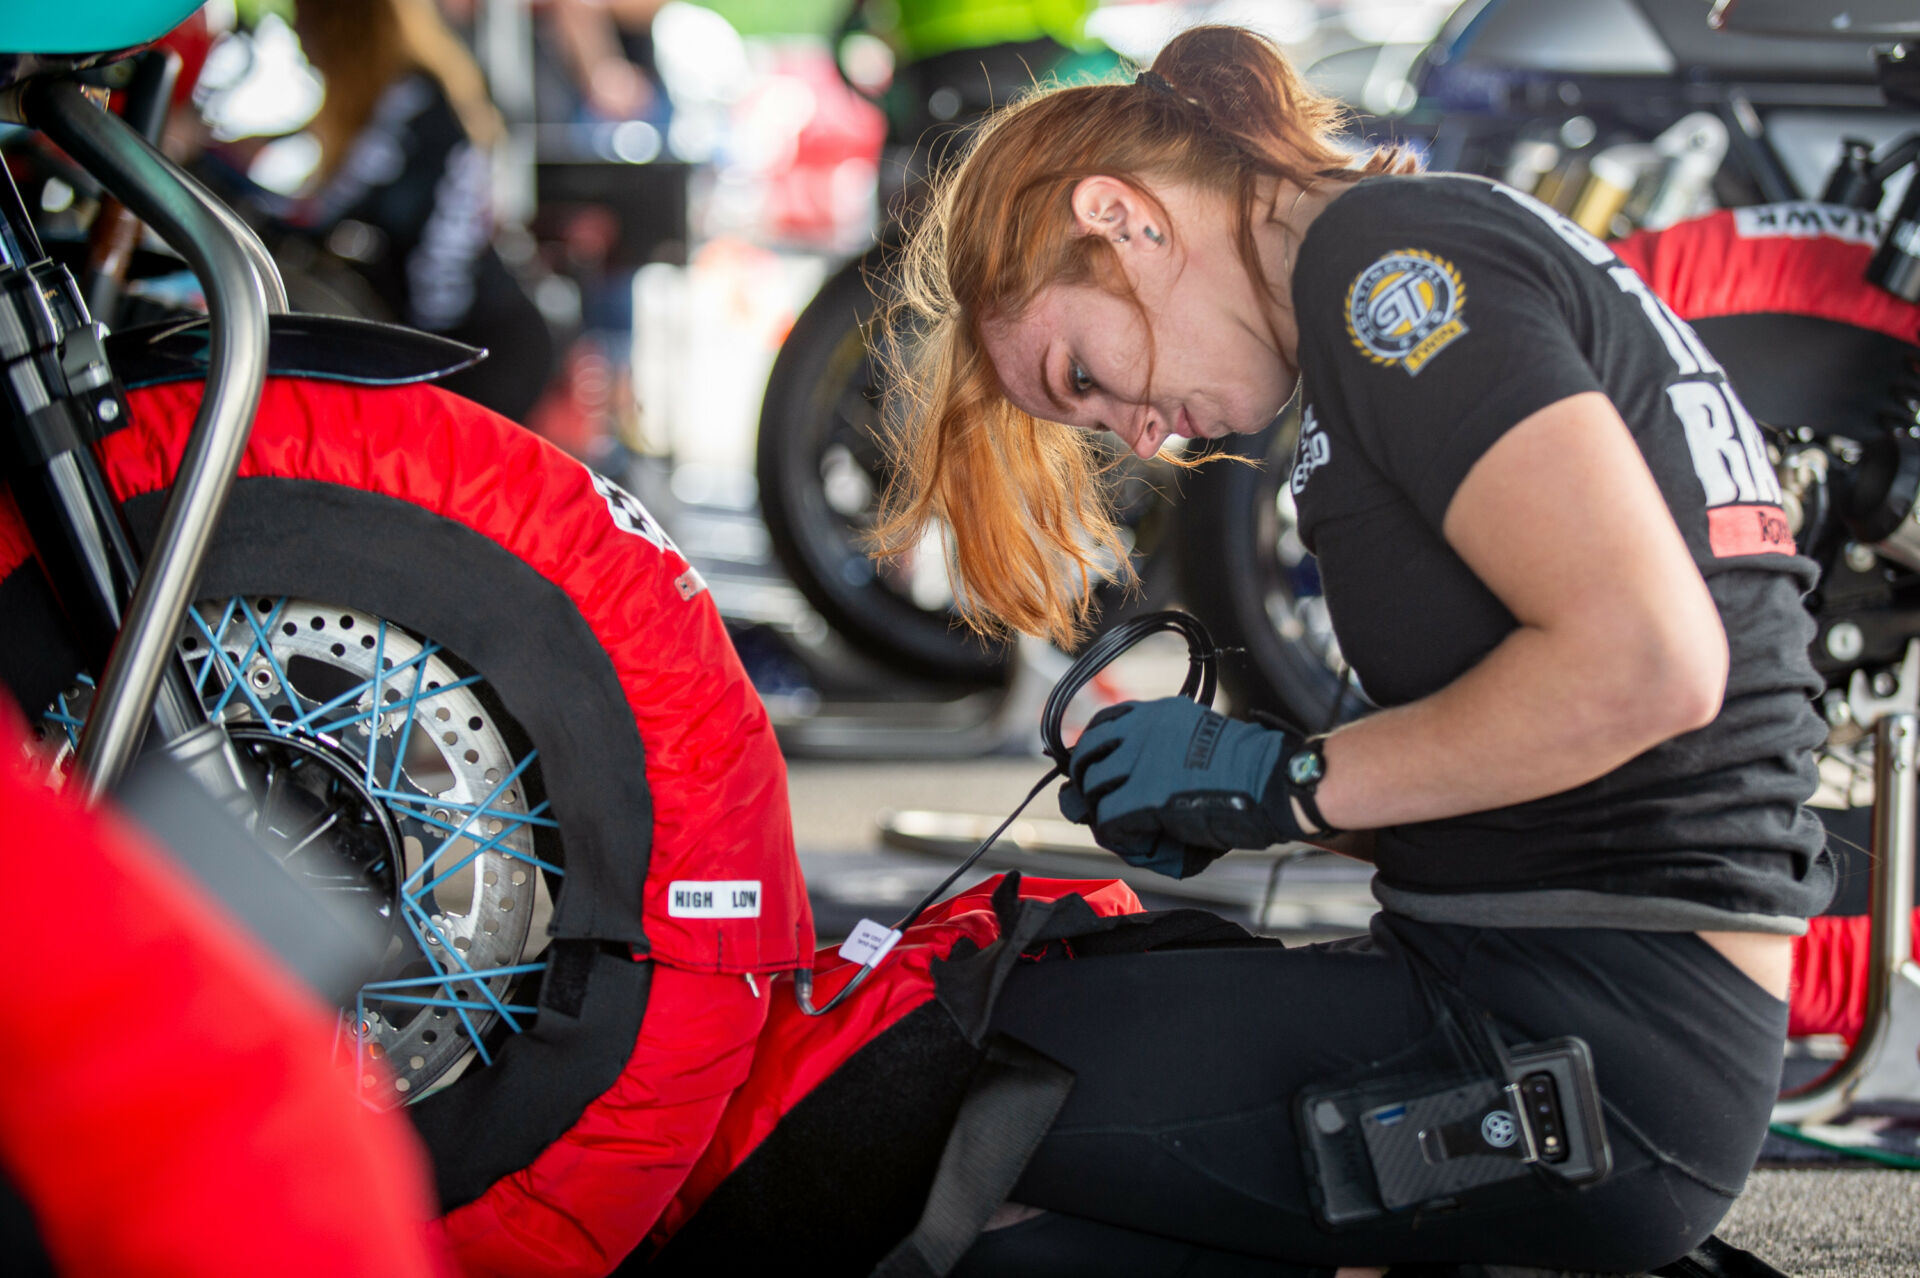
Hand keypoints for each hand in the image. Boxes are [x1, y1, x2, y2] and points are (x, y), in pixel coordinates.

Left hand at [1058, 697, 1310, 877]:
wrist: (1275, 783)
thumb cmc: (1249, 772)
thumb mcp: (1195, 745)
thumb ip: (1155, 756)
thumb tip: (1115, 786)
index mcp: (1157, 713)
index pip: (1100, 726)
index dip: (1091, 755)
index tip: (1094, 776)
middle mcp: (1142, 730)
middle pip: (1085, 759)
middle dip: (1088, 790)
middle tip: (1101, 813)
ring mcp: (1141, 761)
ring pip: (1093, 793)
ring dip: (1106, 819)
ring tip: (1136, 834)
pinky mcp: (1145, 796)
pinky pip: (1108, 822)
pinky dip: (1120, 839)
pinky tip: (1147, 844)